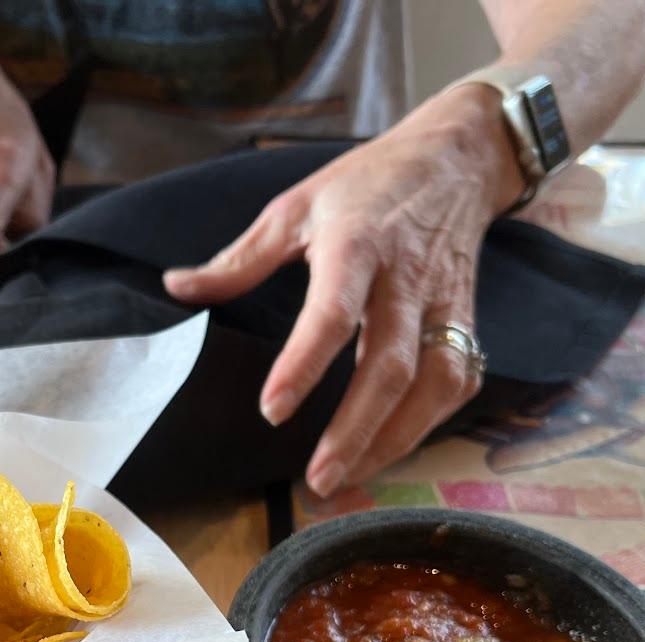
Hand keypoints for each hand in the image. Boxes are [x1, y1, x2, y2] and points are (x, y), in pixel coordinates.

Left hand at [163, 87, 524, 496]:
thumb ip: (239, 259)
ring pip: (433, 384)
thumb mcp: (295, 206)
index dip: (303, 365)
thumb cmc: (367, 185)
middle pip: (390, 366)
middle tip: (317, 479)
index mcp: (356, 245)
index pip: (332, 313)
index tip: (271, 411)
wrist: (456, 159)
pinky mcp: (468, 322)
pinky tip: (389, 450)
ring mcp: (444, 304)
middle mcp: (406, 280)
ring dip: (394, 440)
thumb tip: (176, 287)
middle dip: (356, 429)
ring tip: (349, 479)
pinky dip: (427, 424)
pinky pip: (457, 383)